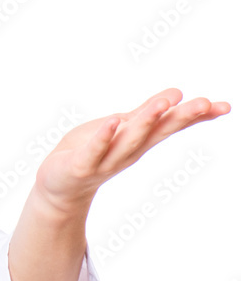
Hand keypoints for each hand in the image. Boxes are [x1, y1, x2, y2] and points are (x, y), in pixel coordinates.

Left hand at [33, 88, 229, 212]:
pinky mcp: (81, 165)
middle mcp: (128, 152)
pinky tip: (113, 121)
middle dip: (179, 117)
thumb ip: (146, 113)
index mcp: (139, 140)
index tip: (222, 106)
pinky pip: (94, 150)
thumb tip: (177, 93)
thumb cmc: (90, 150)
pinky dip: (103, 137)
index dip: (195, 116)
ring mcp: (105, 160)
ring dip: (146, 122)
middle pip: (157, 132)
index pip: (170, 125)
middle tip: (204, 103)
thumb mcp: (121, 127)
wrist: (59, 186)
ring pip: (129, 140)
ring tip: (161, 103)